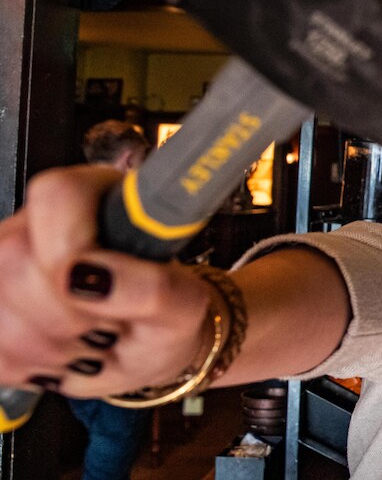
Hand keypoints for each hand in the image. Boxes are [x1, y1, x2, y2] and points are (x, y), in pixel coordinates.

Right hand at [0, 166, 210, 397]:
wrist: (142, 353)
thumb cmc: (162, 318)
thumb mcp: (183, 307)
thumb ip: (153, 289)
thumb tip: (93, 279)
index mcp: (94, 199)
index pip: (57, 195)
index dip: (71, 248)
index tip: (102, 286)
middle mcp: (36, 225)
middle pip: (13, 258)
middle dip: (71, 314)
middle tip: (108, 321)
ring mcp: (0, 266)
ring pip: (0, 314)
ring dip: (56, 348)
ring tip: (90, 340)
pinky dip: (33, 366)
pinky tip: (64, 353)